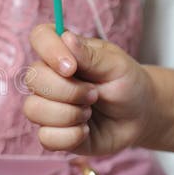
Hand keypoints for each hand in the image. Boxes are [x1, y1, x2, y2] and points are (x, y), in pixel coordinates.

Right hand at [24, 25, 153, 154]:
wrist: (140, 118)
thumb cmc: (127, 85)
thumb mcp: (117, 66)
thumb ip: (91, 55)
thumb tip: (66, 38)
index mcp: (63, 52)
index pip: (39, 37)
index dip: (49, 50)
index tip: (72, 67)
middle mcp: (49, 77)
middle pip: (33, 78)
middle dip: (68, 90)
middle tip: (94, 94)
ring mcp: (47, 105)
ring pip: (33, 109)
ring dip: (69, 114)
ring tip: (89, 112)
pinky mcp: (51, 133)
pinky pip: (45, 137)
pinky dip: (70, 136)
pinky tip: (85, 130)